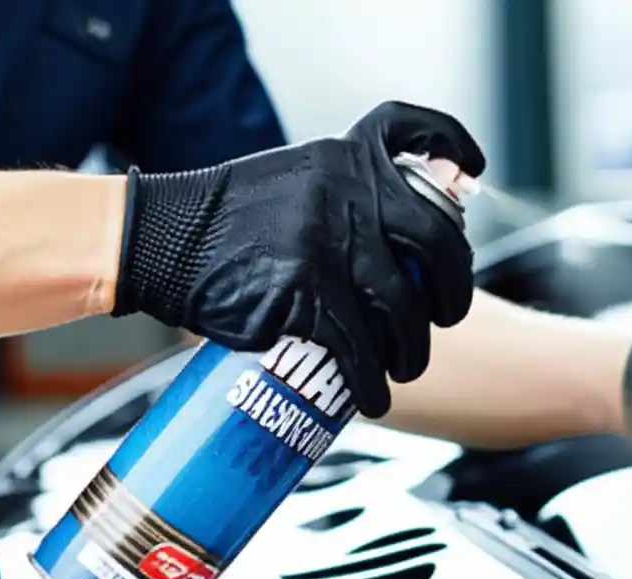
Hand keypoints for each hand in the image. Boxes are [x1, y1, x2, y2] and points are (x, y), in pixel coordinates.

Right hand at [112, 101, 485, 417]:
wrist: (157, 238)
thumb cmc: (223, 220)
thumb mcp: (293, 181)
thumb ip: (344, 194)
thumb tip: (398, 239)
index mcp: (345, 158)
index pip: (412, 128)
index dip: (455, 144)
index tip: (474, 171)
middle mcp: (349, 191)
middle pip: (439, 240)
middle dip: (454, 289)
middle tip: (445, 315)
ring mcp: (331, 241)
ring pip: (406, 308)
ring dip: (414, 350)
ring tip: (405, 366)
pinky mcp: (307, 291)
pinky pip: (360, 348)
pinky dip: (372, 383)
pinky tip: (373, 398)